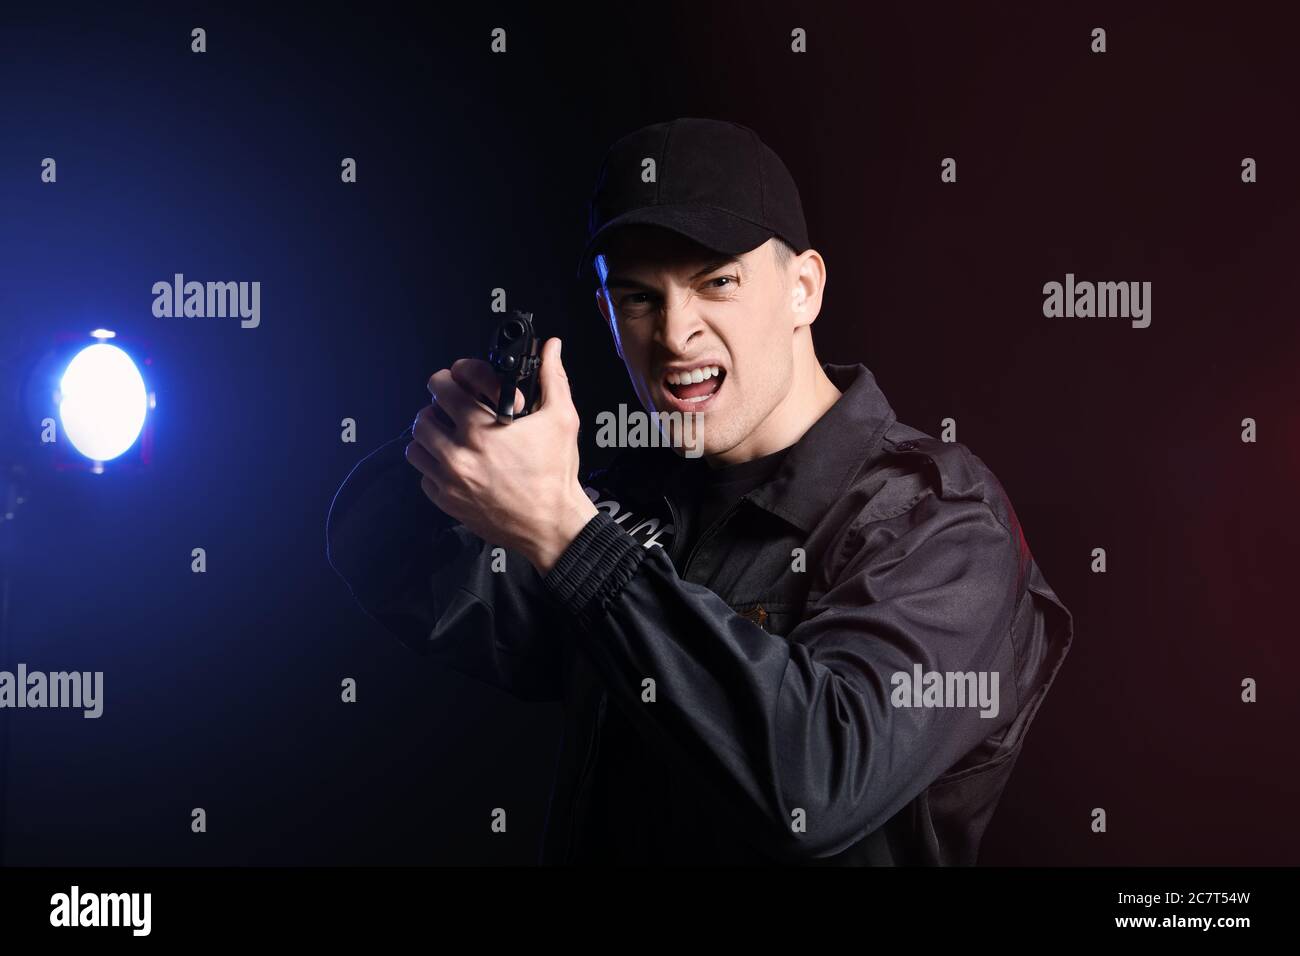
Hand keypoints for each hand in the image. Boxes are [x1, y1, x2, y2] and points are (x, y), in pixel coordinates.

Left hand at [405, 337, 598, 575]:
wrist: (552, 525)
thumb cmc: (555, 475)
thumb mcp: (561, 419)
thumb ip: (552, 377)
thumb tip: (551, 348)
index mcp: (481, 428)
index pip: (442, 385)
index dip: (450, 378)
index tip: (456, 381)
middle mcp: (459, 453)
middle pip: (423, 414)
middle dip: (438, 406)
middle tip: (453, 407)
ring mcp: (449, 479)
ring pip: (416, 444)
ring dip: (431, 436)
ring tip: (450, 435)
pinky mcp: (446, 501)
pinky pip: (423, 475)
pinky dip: (434, 467)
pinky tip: (455, 463)